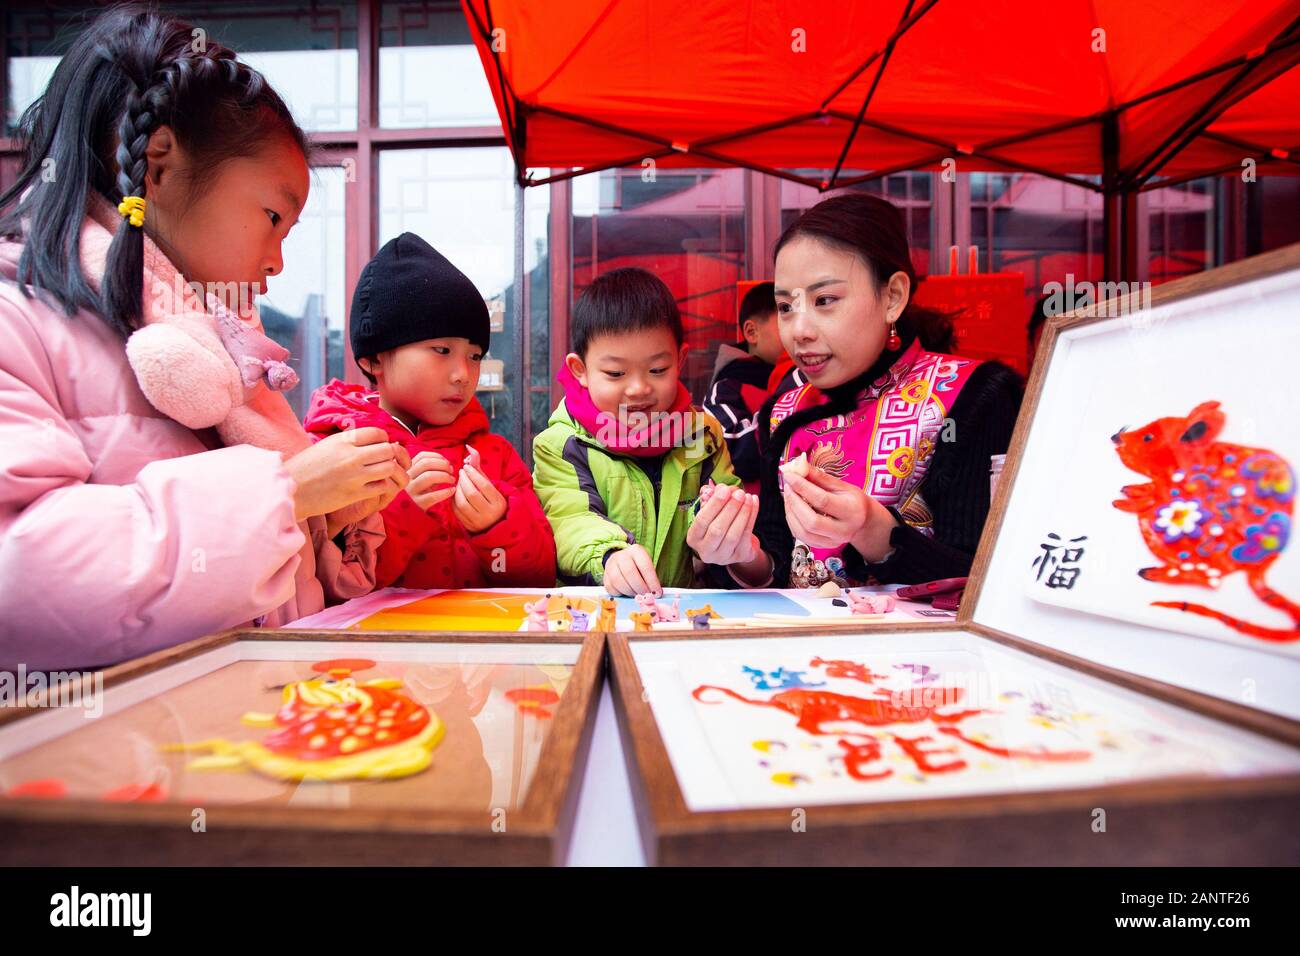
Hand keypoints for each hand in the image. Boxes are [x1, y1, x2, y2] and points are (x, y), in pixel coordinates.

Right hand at [285, 427, 408, 522]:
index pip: (378, 433)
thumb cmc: (305, 468)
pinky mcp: (354, 494)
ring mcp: (354, 475)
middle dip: (394, 456)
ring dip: (394, 472)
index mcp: (343, 440)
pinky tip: (379, 487)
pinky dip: (386, 486)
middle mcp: (351, 455)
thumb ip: (347, 442)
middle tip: (392, 462)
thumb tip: (369, 440)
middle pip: (389, 449)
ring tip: (389, 475)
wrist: (289, 490)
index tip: (382, 447)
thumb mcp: (325, 446)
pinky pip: (383, 486)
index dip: (385, 440)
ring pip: (390, 467)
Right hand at [407, 451, 455, 511]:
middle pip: (426, 463)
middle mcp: (407, 479)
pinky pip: (433, 496)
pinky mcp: (418, 504)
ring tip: (452, 480)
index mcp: (408, 470)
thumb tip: (447, 463)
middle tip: (451, 470)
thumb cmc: (420, 493)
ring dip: (444, 476)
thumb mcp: (420, 479)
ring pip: (428, 476)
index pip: (422, 456)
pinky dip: (446, 491)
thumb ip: (430, 469)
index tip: (447, 462)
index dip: (437, 456)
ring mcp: (411, 492)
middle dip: (442, 464)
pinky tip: (452, 490)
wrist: (410, 514)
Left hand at [451, 446, 506, 532]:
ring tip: (458, 482)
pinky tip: (455, 492)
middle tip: (460, 472)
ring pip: (462, 503)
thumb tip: (469, 447)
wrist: (494, 523)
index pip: (484, 485)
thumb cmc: (491, 498)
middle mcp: (489, 513)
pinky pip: (456, 511)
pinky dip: (453, 499)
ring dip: (457, 489)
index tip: (466, 467)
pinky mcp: (468, 526)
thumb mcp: (490, 485)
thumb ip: (479, 468)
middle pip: (472, 493)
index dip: (473, 474)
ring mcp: (478, 521)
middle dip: (463, 480)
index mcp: (498, 502)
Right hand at [603, 544, 660, 596]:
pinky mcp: (605, 577)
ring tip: (637, 595)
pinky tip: (627, 593)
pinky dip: (620, 594)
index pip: (645, 566)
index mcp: (636, 551)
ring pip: (618, 581)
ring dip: (630, 592)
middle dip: (640, 588)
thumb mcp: (647, 566)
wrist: (620, 560)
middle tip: (646, 596)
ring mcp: (611, 566)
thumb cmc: (638, 566)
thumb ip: (651, 578)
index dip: (652, 581)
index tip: (657, 593)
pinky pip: (611, 588)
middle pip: (629, 573)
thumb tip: (655, 594)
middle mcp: (622, 556)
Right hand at [686, 483, 759, 565]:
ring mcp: (722, 556)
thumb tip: (718, 488)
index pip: (701, 521)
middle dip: (730, 508)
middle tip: (739, 493)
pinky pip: (746, 535)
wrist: (735, 546)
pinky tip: (753, 502)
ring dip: (742, 513)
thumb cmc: (719, 524)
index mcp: (694, 537)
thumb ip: (712, 498)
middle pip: (717, 529)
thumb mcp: (712, 511)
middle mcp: (705, 551)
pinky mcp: (739, 556)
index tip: (724, 489)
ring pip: (733, 535)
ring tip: (747, 497)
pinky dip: (752, 516)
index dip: (713, 504)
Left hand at [783, 469, 896, 560]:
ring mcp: (832, 541)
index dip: (802, 487)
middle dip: (794, 502)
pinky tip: (792, 507)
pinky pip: (800, 536)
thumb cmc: (852, 499)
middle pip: (811, 521)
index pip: (823, 500)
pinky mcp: (822, 546)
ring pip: (803, 532)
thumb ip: (820, 477)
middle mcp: (843, 530)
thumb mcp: (841, 485)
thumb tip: (798, 466)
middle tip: (788, 486)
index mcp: (852, 511)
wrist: (862, 521)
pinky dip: (791, 520)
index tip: (789, 475)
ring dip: (790, 511)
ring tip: (788, 495)